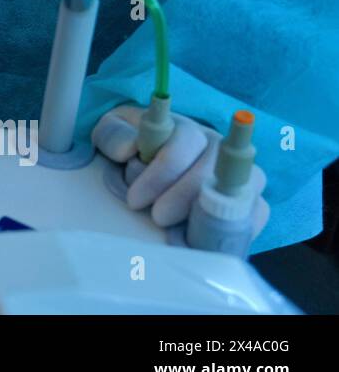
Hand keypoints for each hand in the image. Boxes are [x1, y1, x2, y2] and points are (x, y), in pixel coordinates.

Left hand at [92, 104, 268, 234]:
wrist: (153, 164)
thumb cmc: (135, 146)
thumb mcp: (114, 132)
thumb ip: (114, 134)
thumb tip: (130, 148)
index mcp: (186, 130)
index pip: (182, 144)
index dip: (160, 173)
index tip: (135, 199)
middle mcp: (218, 148)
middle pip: (209, 172)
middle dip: (180, 199)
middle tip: (156, 218)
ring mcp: (238, 172)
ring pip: (236, 193)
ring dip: (206, 217)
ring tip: (178, 233)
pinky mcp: (250, 199)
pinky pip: (257, 212)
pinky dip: (236, 229)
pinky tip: (205, 241)